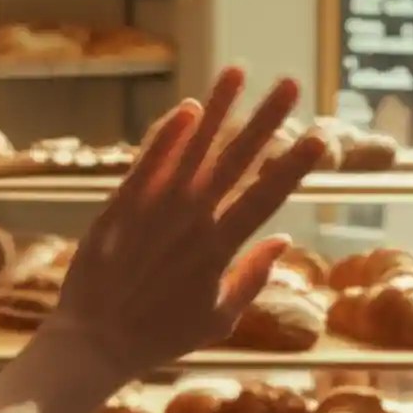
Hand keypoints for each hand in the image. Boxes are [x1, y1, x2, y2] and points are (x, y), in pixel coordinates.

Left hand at [44, 67, 324, 380]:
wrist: (93, 342)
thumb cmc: (158, 336)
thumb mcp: (218, 319)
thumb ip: (253, 277)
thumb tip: (285, 241)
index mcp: (219, 248)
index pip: (266, 196)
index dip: (294, 164)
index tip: (319, 136)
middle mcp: (190, 220)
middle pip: (236, 160)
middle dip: (267, 119)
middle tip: (290, 83)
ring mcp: (154, 208)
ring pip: (192, 148)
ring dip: (219, 107)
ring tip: (238, 71)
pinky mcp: (121, 204)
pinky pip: (148, 161)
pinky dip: (168, 133)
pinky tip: (189, 106)